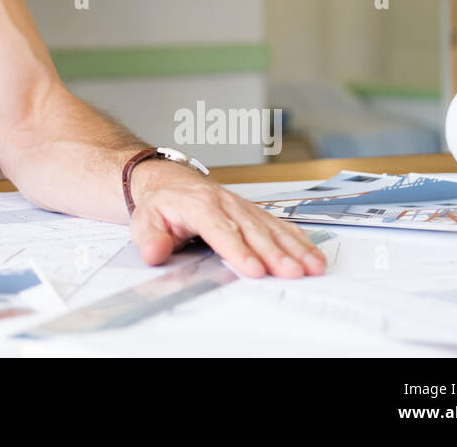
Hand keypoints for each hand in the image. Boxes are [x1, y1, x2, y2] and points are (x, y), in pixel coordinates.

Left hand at [128, 160, 325, 277]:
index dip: (238, 250)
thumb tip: (156, 252)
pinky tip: (313, 254)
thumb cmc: (161, 205)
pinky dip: (298, 240)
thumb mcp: (144, 220)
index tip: (253, 269)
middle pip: (252, 230)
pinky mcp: (254, 213)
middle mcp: (225, 203)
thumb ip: (149, 238)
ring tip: (312, 266)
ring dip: (294, 248)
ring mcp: (242, 207)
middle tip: (292, 273)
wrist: (169, 183)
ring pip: (271, 228)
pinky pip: (280, 225)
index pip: (220, 229)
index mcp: (198, 205)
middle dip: (274, 253)